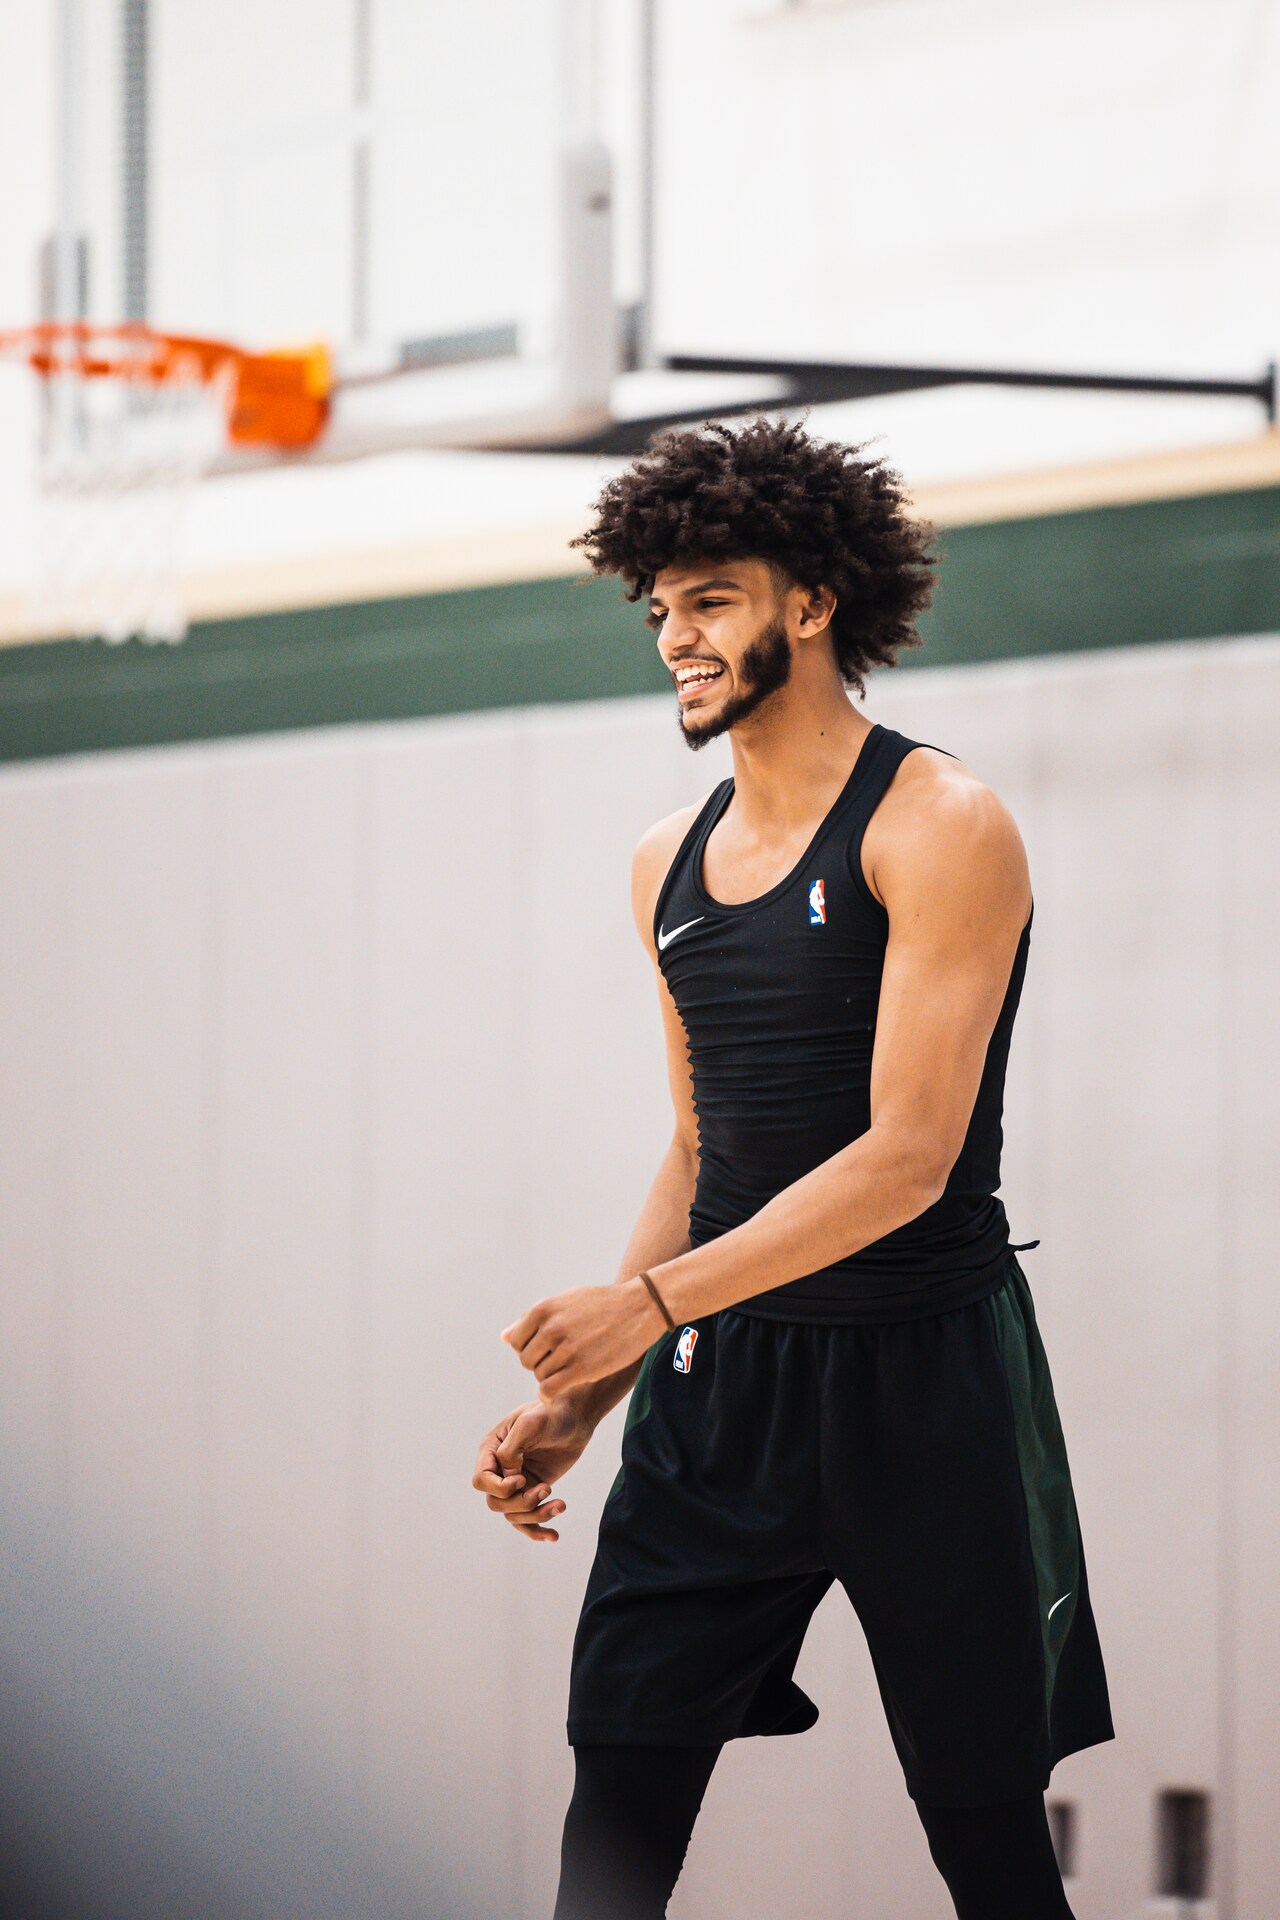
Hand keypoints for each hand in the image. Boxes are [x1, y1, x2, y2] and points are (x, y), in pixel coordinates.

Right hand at [471, 1397, 593, 1543]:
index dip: (500, 1488)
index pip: (481, 1481)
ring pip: (513, 1515)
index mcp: (491, 1449)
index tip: (522, 1479)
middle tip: (546, 1488)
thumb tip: (509, 1478)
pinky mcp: (534, 1490)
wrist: (576, 1416)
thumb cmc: (551, 1413)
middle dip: (522, 1503)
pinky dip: (538, 1530)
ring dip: (537, 1515)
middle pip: (496, 1503)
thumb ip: (512, 1450)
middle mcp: (500, 1469)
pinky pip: (528, 1519)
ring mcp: (517, 1482)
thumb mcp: (529, 1424)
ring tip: (560, 1505)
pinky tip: (554, 1537)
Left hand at [501, 1277, 665, 1399]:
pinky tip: (561, 1388)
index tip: (545, 1349)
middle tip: (560, 1360)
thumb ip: (534, 1319)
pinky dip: (550, 1394)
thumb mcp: (565, 1301)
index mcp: (544, 1309)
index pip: (515, 1341)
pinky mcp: (582, 1368)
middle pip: (526, 1361)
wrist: (640, 1308)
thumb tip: (504, 1337)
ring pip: (539, 1376)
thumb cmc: (601, 1304)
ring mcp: (566, 1349)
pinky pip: (549, 1390)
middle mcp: (551, 1328)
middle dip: (540, 1363)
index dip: (528, 1348)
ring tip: (570, 1368)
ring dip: (551, 1377)